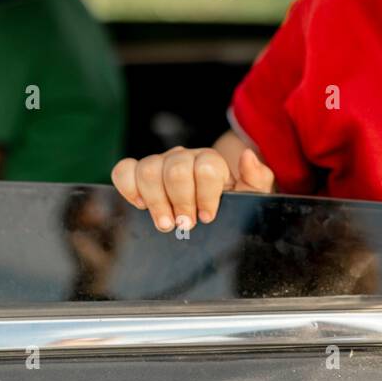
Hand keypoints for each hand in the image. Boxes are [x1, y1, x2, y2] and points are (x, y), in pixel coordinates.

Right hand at [111, 145, 275, 231]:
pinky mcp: (139, 174)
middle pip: (176, 169)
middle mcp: (184, 158)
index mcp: (211, 162)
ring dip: (155, 200)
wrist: (214, 208)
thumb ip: (256, 179)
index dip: (206, 194)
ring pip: (149, 169)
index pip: (206, 167)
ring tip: (165, 223)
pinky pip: (124, 170)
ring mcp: (160, 164)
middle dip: (180, 201)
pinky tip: (138, 205)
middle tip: (185, 224)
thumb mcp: (252, 196)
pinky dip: (127, 186)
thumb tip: (246, 156)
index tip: (208, 217)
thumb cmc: (232, 203)